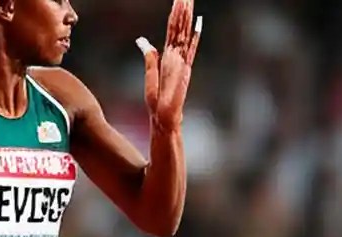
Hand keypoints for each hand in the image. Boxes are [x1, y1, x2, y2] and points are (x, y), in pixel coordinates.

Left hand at [137, 0, 201, 133]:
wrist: (164, 119)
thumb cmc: (158, 103)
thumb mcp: (149, 76)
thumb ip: (149, 57)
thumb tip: (142, 40)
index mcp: (170, 57)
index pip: (173, 31)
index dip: (175, 15)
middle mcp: (178, 57)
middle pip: (181, 29)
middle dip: (183, 11)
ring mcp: (183, 63)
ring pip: (184, 34)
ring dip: (186, 17)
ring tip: (188, 0)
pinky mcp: (185, 70)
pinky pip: (189, 49)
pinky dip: (195, 36)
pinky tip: (199, 23)